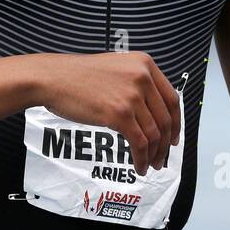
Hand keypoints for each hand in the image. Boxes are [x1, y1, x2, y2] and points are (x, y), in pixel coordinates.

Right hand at [35, 51, 181, 175]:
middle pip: (165, 119)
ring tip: (150, 164)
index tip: (173, 137)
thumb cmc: (77, 76)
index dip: (176, 123)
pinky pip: (139, 143)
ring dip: (154, 154)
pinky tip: (139, 165)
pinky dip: (142, 158)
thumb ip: (136, 83)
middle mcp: (142, 78)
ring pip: (154, 134)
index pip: (172, 99)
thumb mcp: (116, 69)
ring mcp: (132, 96)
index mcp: (144, 64)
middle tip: (162, 157)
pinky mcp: (119, 114)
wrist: (53, 78)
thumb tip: (152, 112)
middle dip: (165, 144)